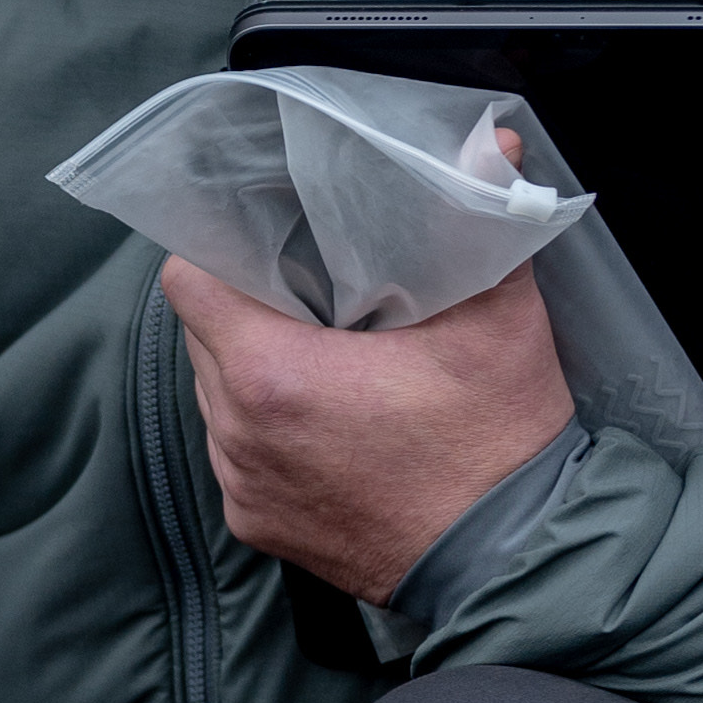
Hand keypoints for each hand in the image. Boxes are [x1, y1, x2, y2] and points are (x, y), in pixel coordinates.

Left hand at [161, 252, 573, 596]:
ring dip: (254, 368)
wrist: (513, 559)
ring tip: (324, 355)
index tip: (261, 239)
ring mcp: (242, 485)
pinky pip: (236, 452)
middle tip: (309, 291)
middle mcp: (239, 435)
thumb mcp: (500, 315)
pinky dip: (266, 428)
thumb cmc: (502, 441)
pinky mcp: (255, 523)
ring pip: (216, 395)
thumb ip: (478, 217)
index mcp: (273, 376)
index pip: (189, 281)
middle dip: (245, 306)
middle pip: (202, 335)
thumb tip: (491, 143)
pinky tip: (328, 417)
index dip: (217, 247)